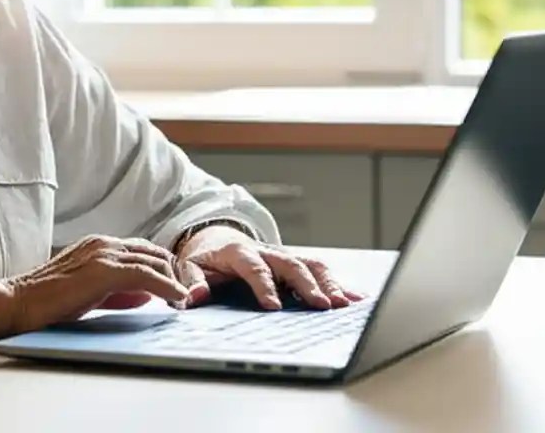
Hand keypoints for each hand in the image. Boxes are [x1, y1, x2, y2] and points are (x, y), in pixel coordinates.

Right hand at [4, 235, 190, 331]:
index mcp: (98, 244)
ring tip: (186, 299)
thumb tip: (147, 293)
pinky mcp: (104, 271)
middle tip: (188, 292)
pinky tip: (177, 299)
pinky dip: (166, 287)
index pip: (142, 249)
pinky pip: (146, 276)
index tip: (178, 283)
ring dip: (174, 280)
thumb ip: (117, 288)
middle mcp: (104, 243)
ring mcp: (103, 254)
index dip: (164, 266)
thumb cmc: (48, 300)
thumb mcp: (89, 290)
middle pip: (154, 252)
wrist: (18, 301)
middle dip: (175, 271)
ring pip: (154, 261)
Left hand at [176, 225, 362, 310]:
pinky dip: (339, 284)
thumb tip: (195, 298)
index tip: (273, 307)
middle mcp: (266, 252)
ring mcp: (283, 257)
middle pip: (291, 265)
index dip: (263, 286)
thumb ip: (192, 282)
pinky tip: (357, 299)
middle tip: (322, 305)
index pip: (254, 268)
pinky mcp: (294, 265)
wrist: (215, 237)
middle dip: (308, 285)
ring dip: (329, 284)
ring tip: (345, 304)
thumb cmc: (204, 257)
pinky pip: (320, 271)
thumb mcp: (188, 266)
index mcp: (239, 252)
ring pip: (310, 265)